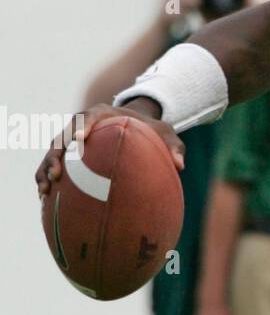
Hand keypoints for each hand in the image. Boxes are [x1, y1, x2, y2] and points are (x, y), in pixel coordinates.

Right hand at [35, 101, 183, 199]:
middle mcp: (81, 125)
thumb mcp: (166, 134)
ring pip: (53, 153)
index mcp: (102, 114)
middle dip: (55, 154)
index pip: (89, 117)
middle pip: (62, 137)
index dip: (81, 127)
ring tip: (44, 191)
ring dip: (45, 170)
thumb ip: (173, 146)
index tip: (78, 139)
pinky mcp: (69, 155)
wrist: (135, 126)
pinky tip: (46, 200)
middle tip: (56, 174)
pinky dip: (48, 179)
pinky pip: (54, 166)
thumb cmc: (151, 130)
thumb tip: (180, 165)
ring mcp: (72, 140)